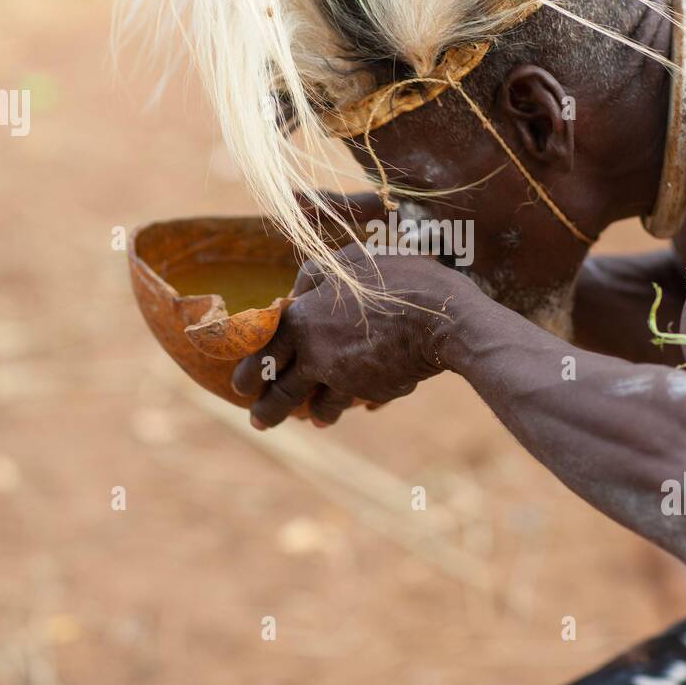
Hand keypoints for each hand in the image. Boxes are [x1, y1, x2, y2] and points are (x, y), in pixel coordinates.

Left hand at [231, 244, 477, 427]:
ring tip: (304, 423)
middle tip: (257, 419)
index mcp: (302, 316)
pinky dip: (339, 408)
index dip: (252, 367)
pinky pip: (348, 400)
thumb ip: (316, 276)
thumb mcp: (350, 261)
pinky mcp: (369, 388)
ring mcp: (342, 374)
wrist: (442, 319)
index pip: (266, 347)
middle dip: (268, 406)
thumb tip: (294, 291)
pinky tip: (336, 416)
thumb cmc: (399, 278)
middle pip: (281, 385)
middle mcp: (315, 351)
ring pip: (313, 401)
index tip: (242, 384)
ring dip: (305, 414)